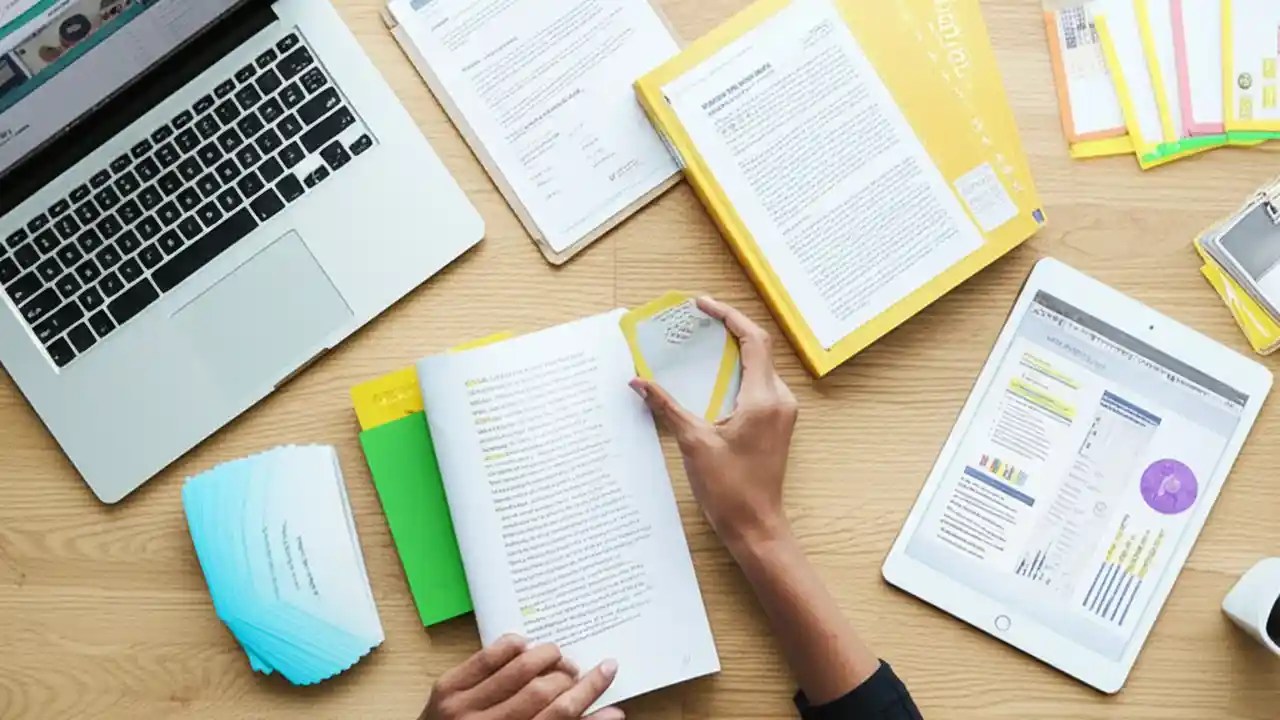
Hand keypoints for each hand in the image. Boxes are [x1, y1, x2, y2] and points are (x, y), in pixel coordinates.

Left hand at [420, 635, 622, 719]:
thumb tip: (614, 713)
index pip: (561, 715)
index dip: (590, 689)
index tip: (609, 669)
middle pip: (543, 691)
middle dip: (567, 675)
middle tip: (576, 670)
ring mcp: (464, 708)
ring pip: (517, 670)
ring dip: (545, 656)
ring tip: (556, 656)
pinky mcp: (446, 688)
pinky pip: (486, 657)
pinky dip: (512, 646)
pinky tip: (526, 646)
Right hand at [630, 297, 798, 549]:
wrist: (756, 527)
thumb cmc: (730, 489)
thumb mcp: (693, 442)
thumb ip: (666, 407)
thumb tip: (638, 382)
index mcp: (764, 399)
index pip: (753, 340)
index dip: (728, 316)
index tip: (702, 305)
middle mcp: (779, 400)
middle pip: (757, 349)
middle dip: (727, 331)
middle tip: (696, 321)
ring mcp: (780, 412)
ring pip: (757, 368)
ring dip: (730, 353)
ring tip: (699, 345)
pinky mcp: (774, 424)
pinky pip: (756, 387)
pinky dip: (734, 375)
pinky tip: (710, 380)